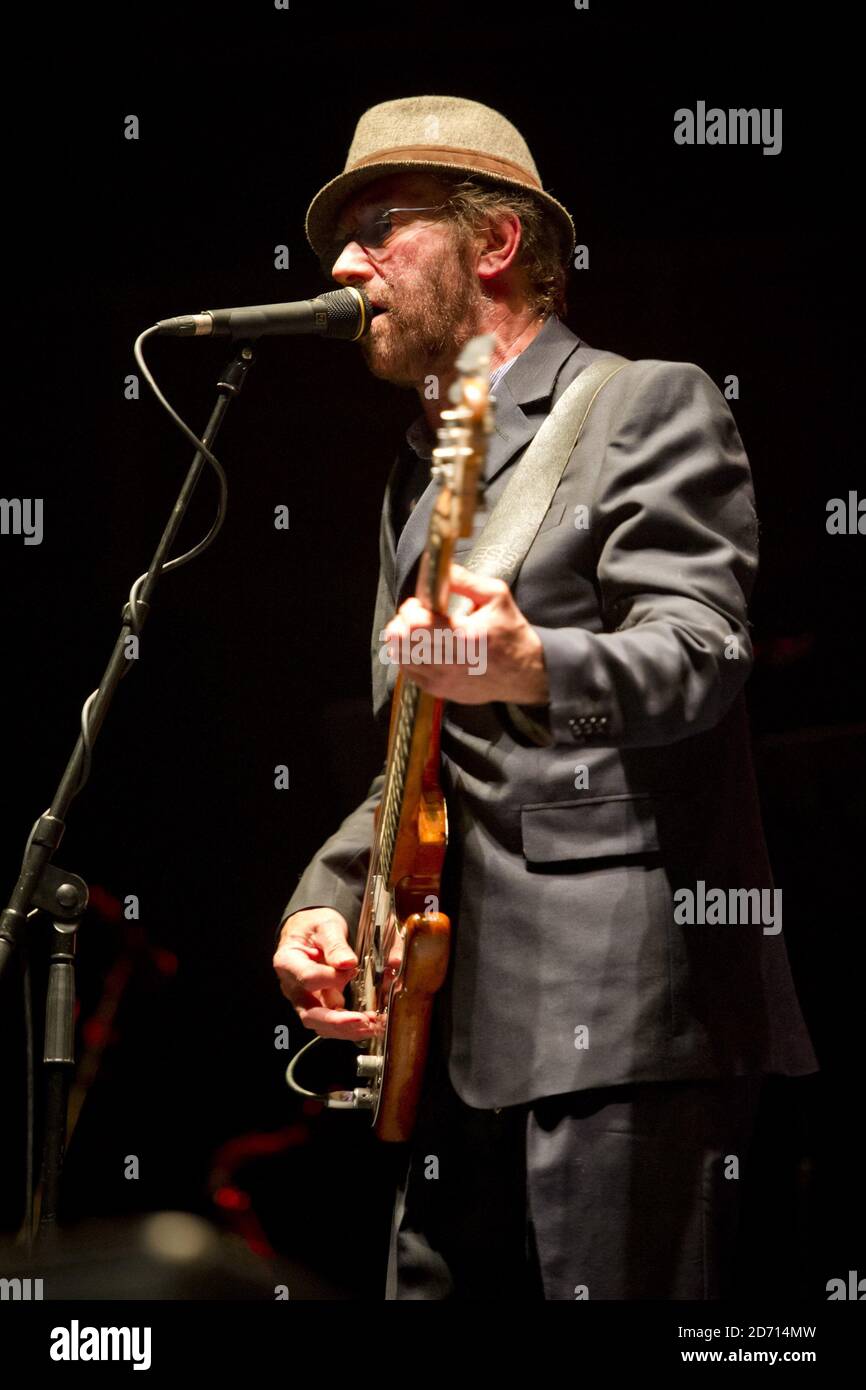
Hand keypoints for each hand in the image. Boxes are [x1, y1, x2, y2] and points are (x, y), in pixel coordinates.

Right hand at [273, 907, 384, 1041]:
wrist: (311, 931)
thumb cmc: (315, 926)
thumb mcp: (326, 926)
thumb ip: (335, 944)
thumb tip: (347, 963)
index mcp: (288, 962)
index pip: (307, 978)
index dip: (331, 978)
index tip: (352, 969)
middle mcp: (293, 987)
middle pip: (310, 1013)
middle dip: (337, 1021)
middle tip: (363, 1020)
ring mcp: (305, 999)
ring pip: (321, 1025)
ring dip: (346, 1029)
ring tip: (371, 1025)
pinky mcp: (320, 1005)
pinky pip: (332, 1023)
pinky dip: (350, 1028)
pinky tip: (370, 1024)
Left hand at [382, 563, 549, 704]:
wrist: (524, 673)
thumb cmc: (511, 633)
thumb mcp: (496, 596)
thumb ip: (465, 580)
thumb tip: (439, 568)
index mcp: (466, 636)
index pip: (415, 624)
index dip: (410, 609)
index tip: (420, 604)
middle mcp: (452, 662)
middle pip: (402, 641)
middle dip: (402, 622)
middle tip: (415, 615)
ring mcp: (443, 680)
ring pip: (401, 657)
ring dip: (402, 640)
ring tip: (417, 631)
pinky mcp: (439, 690)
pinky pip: (408, 672)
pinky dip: (408, 656)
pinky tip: (422, 647)